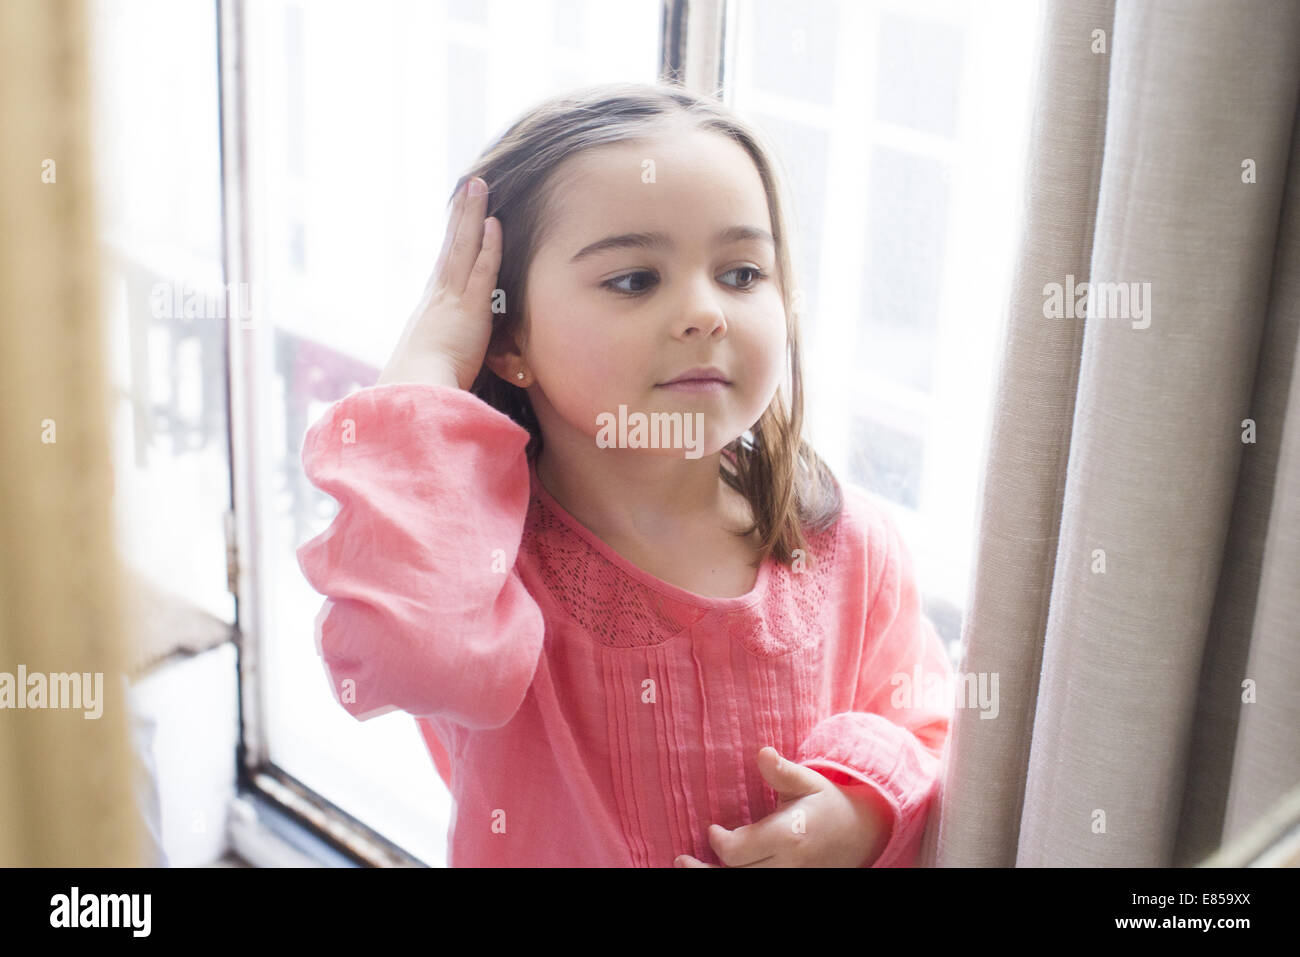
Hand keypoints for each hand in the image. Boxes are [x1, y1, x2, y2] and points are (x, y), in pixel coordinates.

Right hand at [377, 176, 500, 389]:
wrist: (414, 392)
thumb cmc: (422, 386)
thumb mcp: (432, 362)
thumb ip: (443, 353)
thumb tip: (450, 360)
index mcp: (431, 309)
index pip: (445, 264)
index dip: (452, 238)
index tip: (457, 215)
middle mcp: (438, 297)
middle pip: (451, 246)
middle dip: (460, 214)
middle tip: (468, 185)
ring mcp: (452, 299)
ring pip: (464, 247)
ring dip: (472, 215)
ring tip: (478, 186)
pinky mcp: (469, 310)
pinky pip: (481, 270)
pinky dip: (489, 246)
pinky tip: (493, 222)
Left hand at [673, 746, 891, 867]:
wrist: (862, 833)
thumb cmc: (826, 802)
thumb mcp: (807, 781)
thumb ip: (781, 771)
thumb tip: (762, 752)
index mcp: (789, 836)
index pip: (741, 851)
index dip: (721, 842)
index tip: (712, 829)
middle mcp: (790, 865)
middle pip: (739, 875)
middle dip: (706, 869)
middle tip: (681, 859)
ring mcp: (794, 878)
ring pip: (747, 885)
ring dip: (715, 877)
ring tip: (688, 867)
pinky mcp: (795, 883)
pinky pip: (761, 886)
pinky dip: (738, 877)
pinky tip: (718, 871)